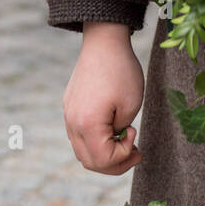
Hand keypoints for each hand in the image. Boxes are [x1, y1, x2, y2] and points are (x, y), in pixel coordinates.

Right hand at [63, 22, 144, 174]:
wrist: (104, 41)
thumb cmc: (121, 71)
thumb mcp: (132, 105)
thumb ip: (121, 132)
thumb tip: (115, 140)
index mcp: (87, 124)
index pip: (102, 160)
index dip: (123, 157)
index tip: (136, 136)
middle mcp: (72, 123)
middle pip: (89, 161)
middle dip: (114, 164)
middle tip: (136, 153)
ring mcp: (68, 114)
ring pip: (82, 150)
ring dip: (104, 153)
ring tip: (126, 143)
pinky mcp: (70, 106)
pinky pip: (79, 135)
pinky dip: (95, 140)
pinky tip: (113, 130)